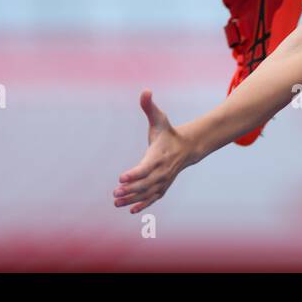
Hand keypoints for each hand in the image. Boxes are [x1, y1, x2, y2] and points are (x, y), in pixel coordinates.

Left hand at [113, 90, 194, 213]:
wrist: (187, 147)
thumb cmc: (168, 132)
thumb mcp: (159, 118)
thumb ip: (149, 106)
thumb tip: (145, 90)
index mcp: (159, 155)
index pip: (145, 167)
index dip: (133, 174)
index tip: (121, 178)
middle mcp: (162, 170)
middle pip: (145, 183)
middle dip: (130, 189)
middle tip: (114, 192)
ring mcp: (163, 180)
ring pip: (147, 193)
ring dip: (132, 199)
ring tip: (116, 202)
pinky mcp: (163, 186)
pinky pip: (153, 198)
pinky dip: (143, 204)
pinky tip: (131, 210)